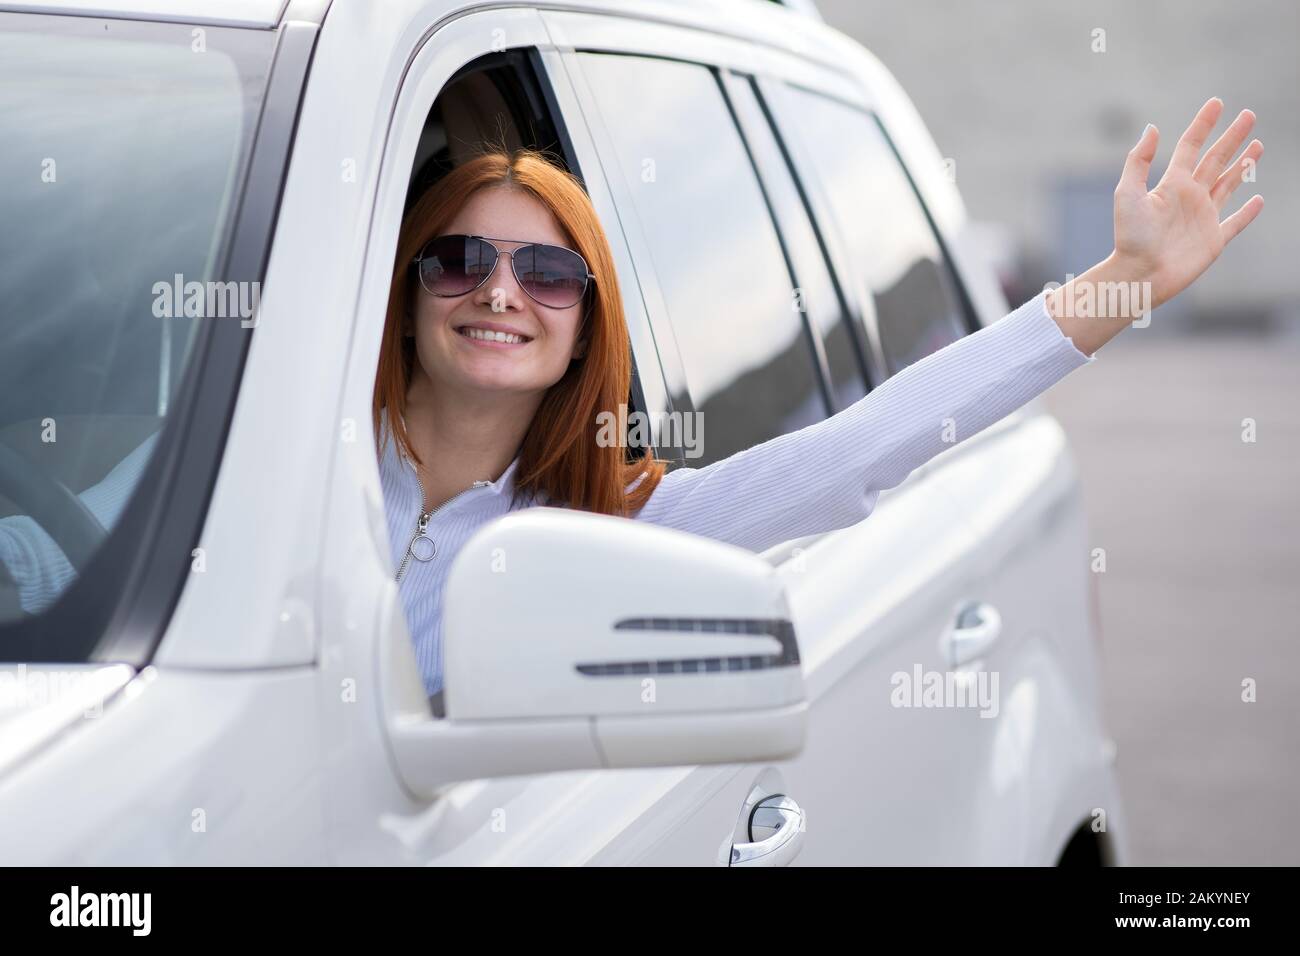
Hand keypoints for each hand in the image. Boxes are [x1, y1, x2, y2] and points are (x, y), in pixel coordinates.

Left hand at [1114, 97, 1263, 308]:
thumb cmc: (1130, 236)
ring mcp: (1204, 218)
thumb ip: (1139, 161)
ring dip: (1244, 165)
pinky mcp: (1213, 240)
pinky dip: (1248, 213)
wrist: (1139, 275)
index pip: (1191, 146)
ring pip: (1229, 184)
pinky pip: (1235, 223)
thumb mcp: (1128, 193)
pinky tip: (1258, 200)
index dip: (1204, 124)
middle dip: (1233, 137)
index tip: (1217, 103)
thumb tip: (1152, 127)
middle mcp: (1190, 197)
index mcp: (1171, 184)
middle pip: (1216, 159)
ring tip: (1258, 146)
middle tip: (1249, 115)